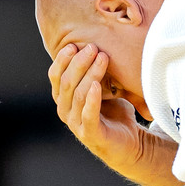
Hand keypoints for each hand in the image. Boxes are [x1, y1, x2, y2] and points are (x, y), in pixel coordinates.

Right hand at [48, 44, 183, 185]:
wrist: (128, 143)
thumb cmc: (113, 113)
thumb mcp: (102, 88)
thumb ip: (94, 72)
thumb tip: (98, 42)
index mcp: (63, 99)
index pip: (55, 76)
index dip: (63, 59)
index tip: (75, 43)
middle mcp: (65, 111)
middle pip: (66, 82)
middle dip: (79, 62)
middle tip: (93, 47)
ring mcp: (76, 124)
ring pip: (78, 94)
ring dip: (90, 73)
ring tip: (103, 58)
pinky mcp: (91, 134)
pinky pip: (88, 114)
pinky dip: (92, 99)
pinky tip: (97, 85)